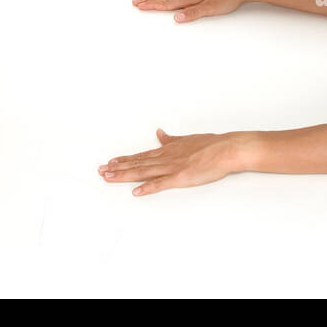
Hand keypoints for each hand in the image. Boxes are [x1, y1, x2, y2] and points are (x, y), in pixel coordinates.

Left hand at [99, 129, 250, 195]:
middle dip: (117, 168)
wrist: (226, 149)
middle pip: (137, 163)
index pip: (141, 156)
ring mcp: (172, 167)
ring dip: (124, 175)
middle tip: (100, 171)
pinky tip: (136, 192)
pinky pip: (161, 184)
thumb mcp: (186, 139)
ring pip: (143, 171)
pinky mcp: (181, 177)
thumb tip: (159, 134)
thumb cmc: (210, 144)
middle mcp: (166, 158)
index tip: (110, 162)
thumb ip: (171, 139)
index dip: (124, 160)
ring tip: (108, 177)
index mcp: (168, 150)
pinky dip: (148, 188)